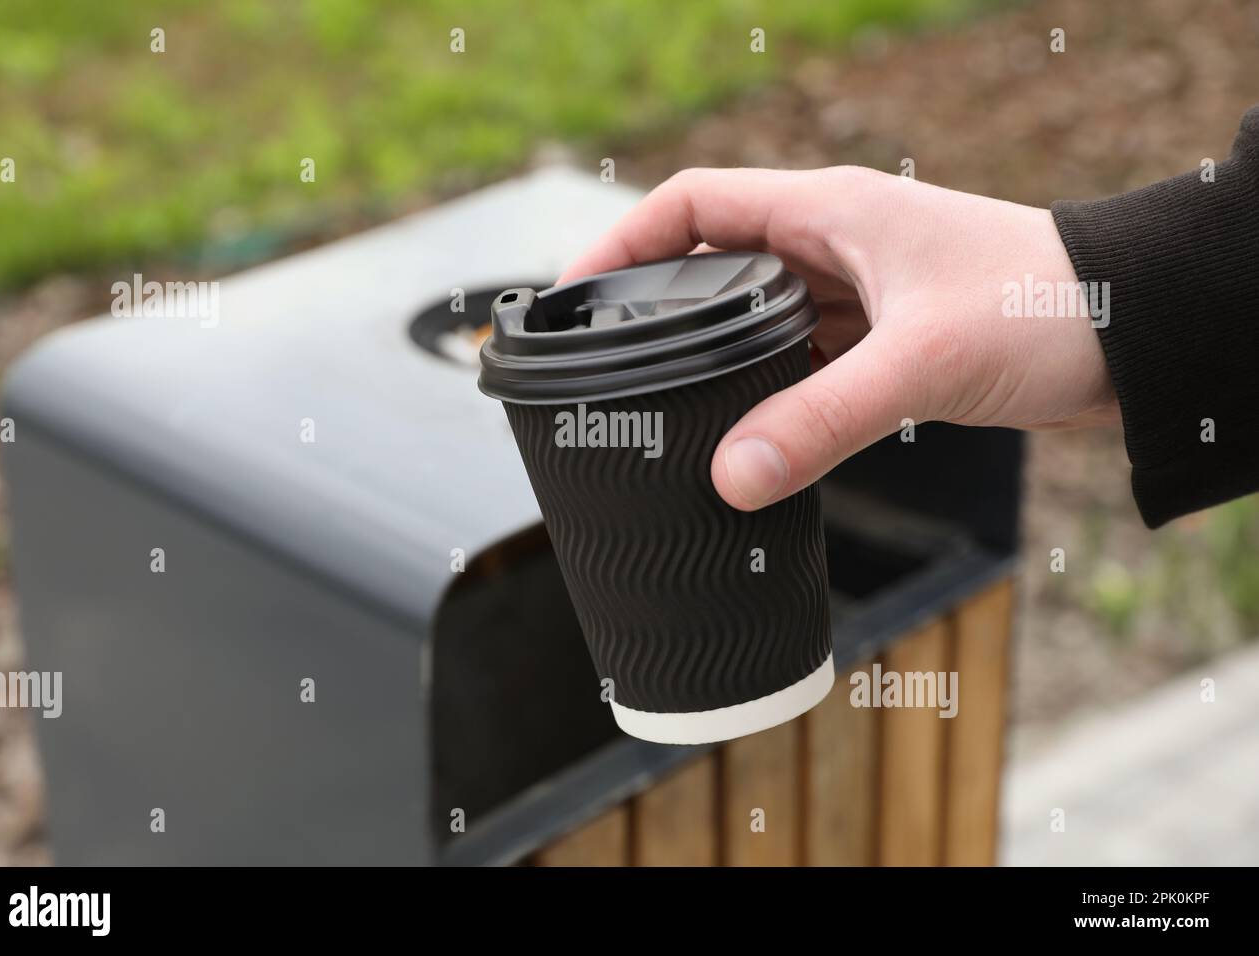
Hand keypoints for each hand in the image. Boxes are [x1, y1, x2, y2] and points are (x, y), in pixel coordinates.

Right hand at [559, 166, 1117, 510]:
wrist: (1133, 332)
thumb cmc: (1043, 307)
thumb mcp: (921, 360)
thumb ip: (822, 418)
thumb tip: (731, 478)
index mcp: (828, 212)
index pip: (692, 205)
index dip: (621, 242)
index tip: (571, 296)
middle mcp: (834, 244)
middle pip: (712, 262)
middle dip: (658, 309)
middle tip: (606, 365)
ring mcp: (858, 292)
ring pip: (758, 318)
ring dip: (716, 357)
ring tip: (663, 406)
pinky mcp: (884, 338)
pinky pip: (802, 358)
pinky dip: (770, 390)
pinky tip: (750, 430)